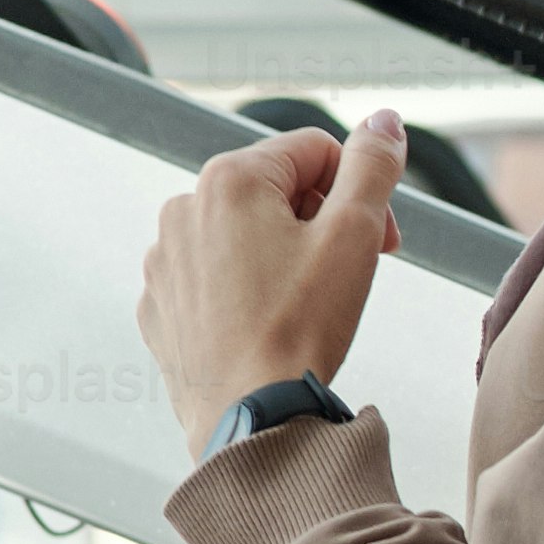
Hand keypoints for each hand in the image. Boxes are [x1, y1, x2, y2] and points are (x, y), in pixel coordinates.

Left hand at [141, 110, 405, 450]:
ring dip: (283, 255)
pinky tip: (270, 324)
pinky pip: (214, 278)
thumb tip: (383, 123)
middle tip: (349, 273)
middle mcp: (184, 210)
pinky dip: (246, 291)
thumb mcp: (355, 236)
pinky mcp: (160, 306)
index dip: (359, 190)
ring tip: (306, 305)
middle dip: (321, 221)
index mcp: (229, 180)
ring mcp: (165, 261)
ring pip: (244, 234)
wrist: (250, 421)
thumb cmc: (298, 333)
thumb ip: (373, 166)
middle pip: (277, 190)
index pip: (315, 151)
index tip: (379, 239)